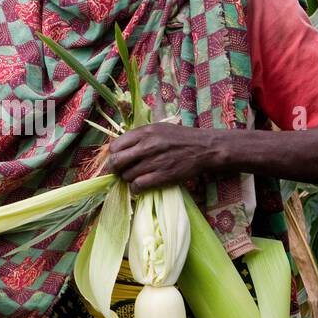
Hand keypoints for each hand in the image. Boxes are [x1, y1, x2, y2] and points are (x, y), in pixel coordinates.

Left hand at [107, 123, 229, 192]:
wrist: (204, 148)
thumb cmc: (181, 138)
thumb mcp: (158, 129)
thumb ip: (139, 136)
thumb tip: (119, 148)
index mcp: (145, 132)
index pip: (115, 146)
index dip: (114, 154)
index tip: (118, 158)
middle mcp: (147, 146)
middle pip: (116, 162)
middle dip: (115, 169)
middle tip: (121, 171)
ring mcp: (154, 162)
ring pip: (126, 175)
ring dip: (127, 179)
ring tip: (135, 177)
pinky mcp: (162, 176)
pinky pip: (138, 185)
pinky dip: (135, 188)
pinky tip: (140, 186)